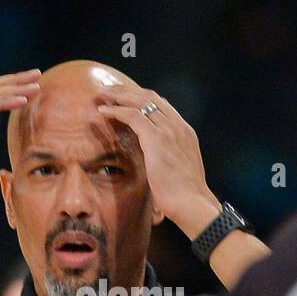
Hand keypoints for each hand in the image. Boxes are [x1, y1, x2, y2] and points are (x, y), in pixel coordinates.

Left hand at [96, 85, 221, 238]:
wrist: (193, 204)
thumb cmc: (185, 195)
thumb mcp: (178, 169)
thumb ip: (167, 157)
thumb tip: (154, 160)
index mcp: (185, 131)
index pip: (161, 105)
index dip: (141, 98)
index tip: (125, 99)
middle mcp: (178, 126)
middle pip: (150, 97)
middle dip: (127, 91)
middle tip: (109, 91)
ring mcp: (169, 130)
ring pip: (141, 102)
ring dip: (119, 96)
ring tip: (103, 96)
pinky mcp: (157, 139)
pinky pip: (133, 116)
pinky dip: (117, 111)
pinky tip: (103, 112)